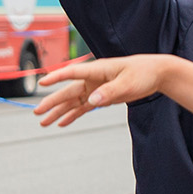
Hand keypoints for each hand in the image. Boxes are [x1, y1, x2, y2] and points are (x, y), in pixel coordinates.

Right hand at [39, 55, 176, 117]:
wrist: (155, 74)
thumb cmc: (142, 73)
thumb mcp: (127, 83)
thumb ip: (109, 92)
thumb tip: (91, 101)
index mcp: (97, 70)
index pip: (72, 73)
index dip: (56, 78)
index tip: (42, 83)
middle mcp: (92, 79)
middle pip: (68, 92)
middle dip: (52, 102)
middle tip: (37, 112)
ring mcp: (96, 88)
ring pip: (72, 102)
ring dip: (58, 111)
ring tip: (43, 122)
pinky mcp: (102, 97)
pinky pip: (83, 108)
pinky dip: (72, 115)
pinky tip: (62, 123)